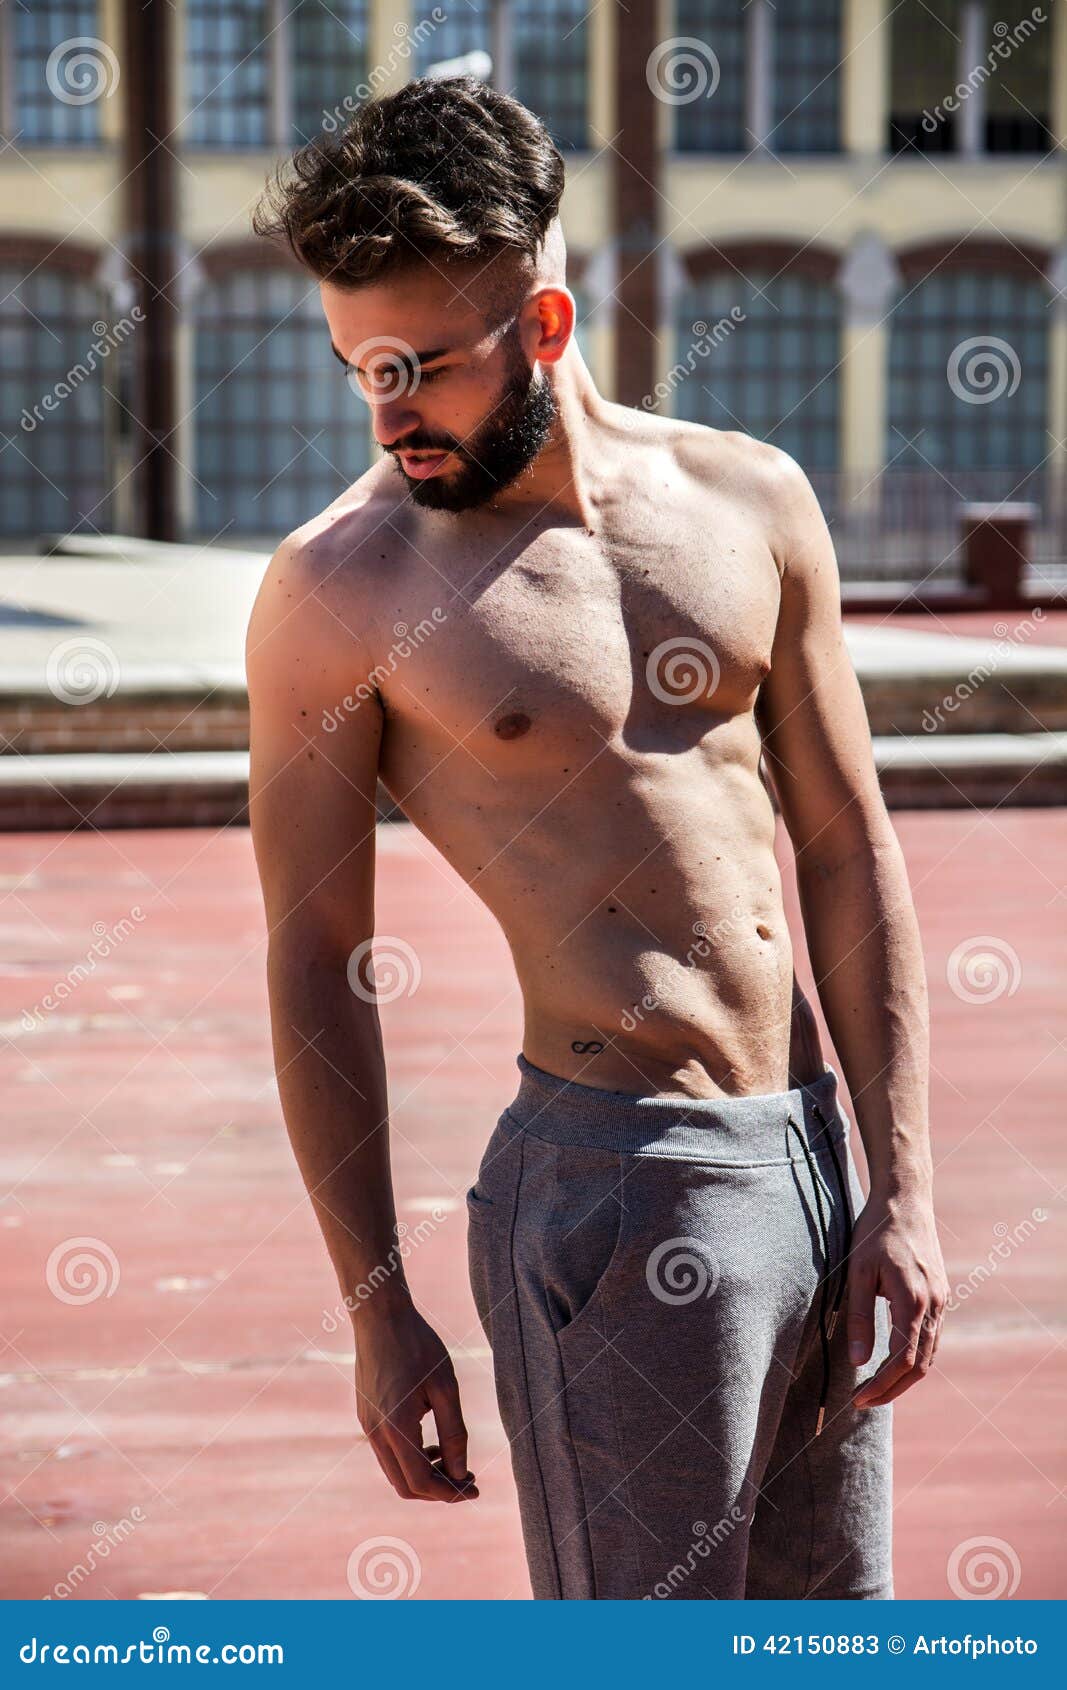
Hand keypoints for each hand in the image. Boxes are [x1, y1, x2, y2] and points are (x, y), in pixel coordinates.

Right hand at [354, 1297, 477, 1502]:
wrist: (380, 1317)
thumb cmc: (418, 1347)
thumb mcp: (446, 1388)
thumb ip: (454, 1434)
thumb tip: (460, 1472)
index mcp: (396, 1428)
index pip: (421, 1482)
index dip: (451, 1493)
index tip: (475, 1489)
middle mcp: (375, 1434)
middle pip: (406, 1486)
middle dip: (438, 1490)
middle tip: (467, 1479)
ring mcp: (367, 1426)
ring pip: (395, 1472)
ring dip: (423, 1476)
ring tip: (451, 1459)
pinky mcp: (365, 1417)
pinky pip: (387, 1454)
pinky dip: (410, 1460)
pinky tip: (430, 1442)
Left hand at [846, 1184, 947, 1408]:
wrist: (905, 1199)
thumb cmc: (875, 1231)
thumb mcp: (857, 1272)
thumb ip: (858, 1317)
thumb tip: (858, 1361)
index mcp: (913, 1301)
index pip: (902, 1361)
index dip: (881, 1386)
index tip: (858, 1400)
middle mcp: (934, 1305)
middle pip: (920, 1366)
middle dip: (893, 1389)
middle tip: (864, 1402)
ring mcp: (942, 1300)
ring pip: (930, 1354)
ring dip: (905, 1377)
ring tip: (876, 1388)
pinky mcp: (941, 1294)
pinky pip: (933, 1337)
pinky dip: (916, 1356)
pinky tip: (894, 1360)